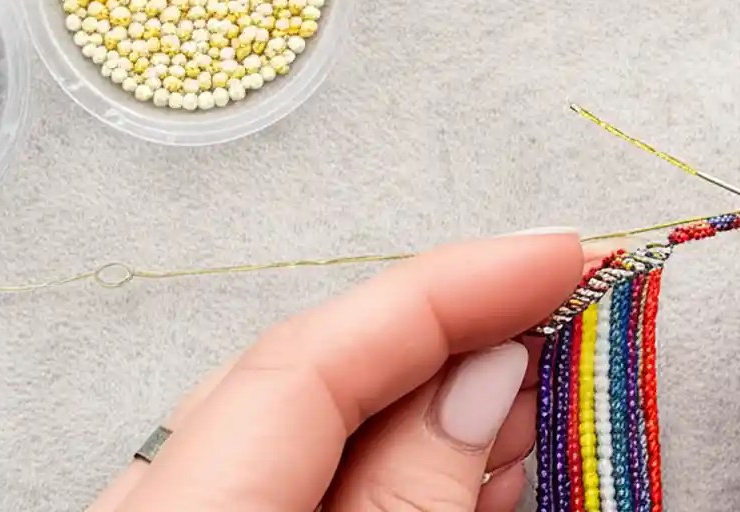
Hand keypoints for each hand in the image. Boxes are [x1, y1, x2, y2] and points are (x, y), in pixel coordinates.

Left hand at [86, 229, 601, 511]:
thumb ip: (408, 494)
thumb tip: (484, 380)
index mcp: (181, 502)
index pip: (316, 353)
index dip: (449, 287)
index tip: (565, 252)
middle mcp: (167, 496)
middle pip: (317, 370)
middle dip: (454, 327)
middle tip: (572, 298)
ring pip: (322, 425)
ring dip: (442, 399)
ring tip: (546, 376)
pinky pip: (313, 479)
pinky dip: (403, 462)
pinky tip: (472, 458)